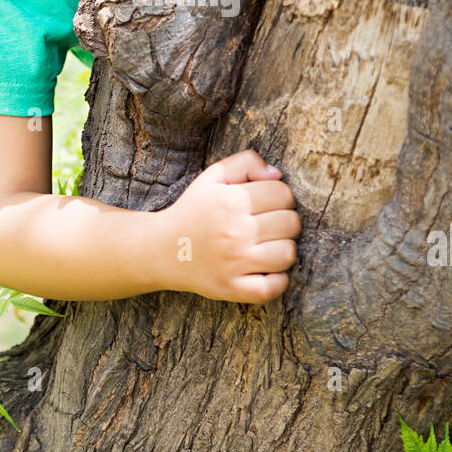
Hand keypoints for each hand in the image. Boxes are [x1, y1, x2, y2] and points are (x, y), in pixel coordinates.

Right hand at [154, 149, 301, 302]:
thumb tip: (276, 173)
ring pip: (287, 254)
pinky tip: (269, 271)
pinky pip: (273, 288)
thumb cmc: (192, 210)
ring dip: (284, 249)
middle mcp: (235, 231)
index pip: (284, 194)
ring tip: (269, 246)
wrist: (160, 249)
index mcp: (232, 200)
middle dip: (285, 221)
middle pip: (291, 223)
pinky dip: (278, 281)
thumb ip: (245, 162)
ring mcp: (234, 263)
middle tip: (269, 226)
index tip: (267, 204)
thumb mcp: (212, 176)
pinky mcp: (232, 288)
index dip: (280, 197)